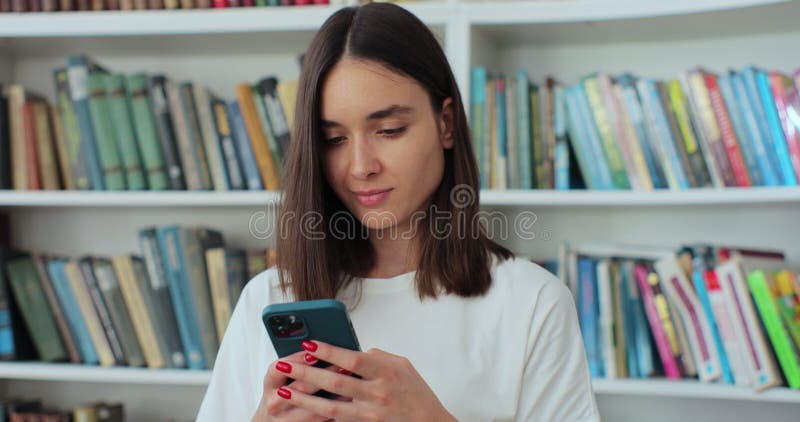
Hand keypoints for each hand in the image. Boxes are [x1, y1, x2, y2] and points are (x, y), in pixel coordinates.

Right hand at [251, 351, 350, 421]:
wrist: (276, 420)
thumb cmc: (284, 392)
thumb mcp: (284, 375)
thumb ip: (299, 362)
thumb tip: (322, 347)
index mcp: (270, 383)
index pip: (278, 369)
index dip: (296, 359)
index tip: (314, 352)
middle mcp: (273, 402)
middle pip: (299, 387)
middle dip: (324, 374)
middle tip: (342, 364)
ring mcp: (286, 419)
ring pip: (313, 407)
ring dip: (335, 394)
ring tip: (351, 382)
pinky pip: (321, 420)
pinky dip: (336, 408)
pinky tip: (349, 399)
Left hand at [272, 340, 455, 421]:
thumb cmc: (416, 393)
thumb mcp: (402, 366)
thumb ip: (376, 357)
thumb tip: (351, 352)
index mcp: (386, 372)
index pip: (352, 359)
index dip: (328, 351)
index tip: (307, 344)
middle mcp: (378, 393)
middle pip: (335, 382)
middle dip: (306, 373)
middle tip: (283, 364)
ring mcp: (371, 414)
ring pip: (331, 407)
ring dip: (305, 398)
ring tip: (284, 390)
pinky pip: (338, 421)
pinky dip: (319, 415)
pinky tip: (302, 409)